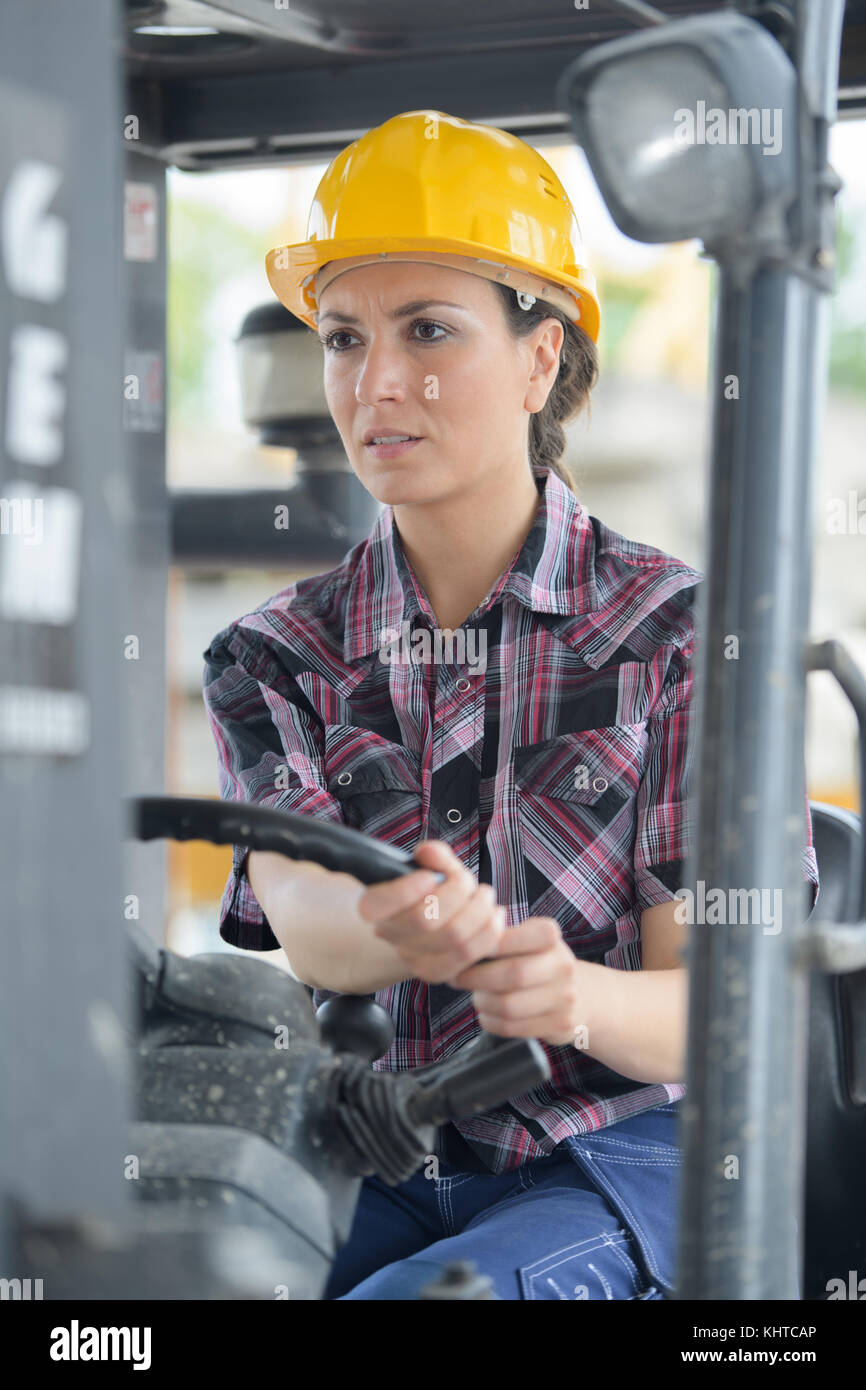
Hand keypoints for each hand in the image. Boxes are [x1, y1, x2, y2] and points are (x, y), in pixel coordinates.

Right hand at [357, 840, 506, 984]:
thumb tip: (429, 852)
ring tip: (485, 894)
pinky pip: (468, 954)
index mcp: (375, 905)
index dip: (404, 891)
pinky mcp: (437, 973)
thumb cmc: (432, 889)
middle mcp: (389, 935)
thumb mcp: (432, 867)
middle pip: (424, 919)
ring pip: (452, 937)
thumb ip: (434, 856)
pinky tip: (494, 915)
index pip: (374, 906)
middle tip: (467, 880)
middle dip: (457, 892)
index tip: (430, 877)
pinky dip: (489, 931)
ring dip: (479, 909)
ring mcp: (411, 958)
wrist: (434, 923)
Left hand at [448, 916, 585, 1046]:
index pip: (507, 939)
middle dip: (475, 979)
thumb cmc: (536, 962)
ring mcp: (566, 996)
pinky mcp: (561, 1023)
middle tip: (457, 979)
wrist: (580, 995)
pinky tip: (487, 1014)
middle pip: (511, 975)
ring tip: (476, 998)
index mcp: (549, 936)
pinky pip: (513, 1028)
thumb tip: (458, 942)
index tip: (460, 953)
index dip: (479, 948)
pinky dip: (491, 1022)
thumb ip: (497, 936)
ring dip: (482, 1003)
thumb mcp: (525, 940)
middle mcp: (563, 964)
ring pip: (509, 1006)